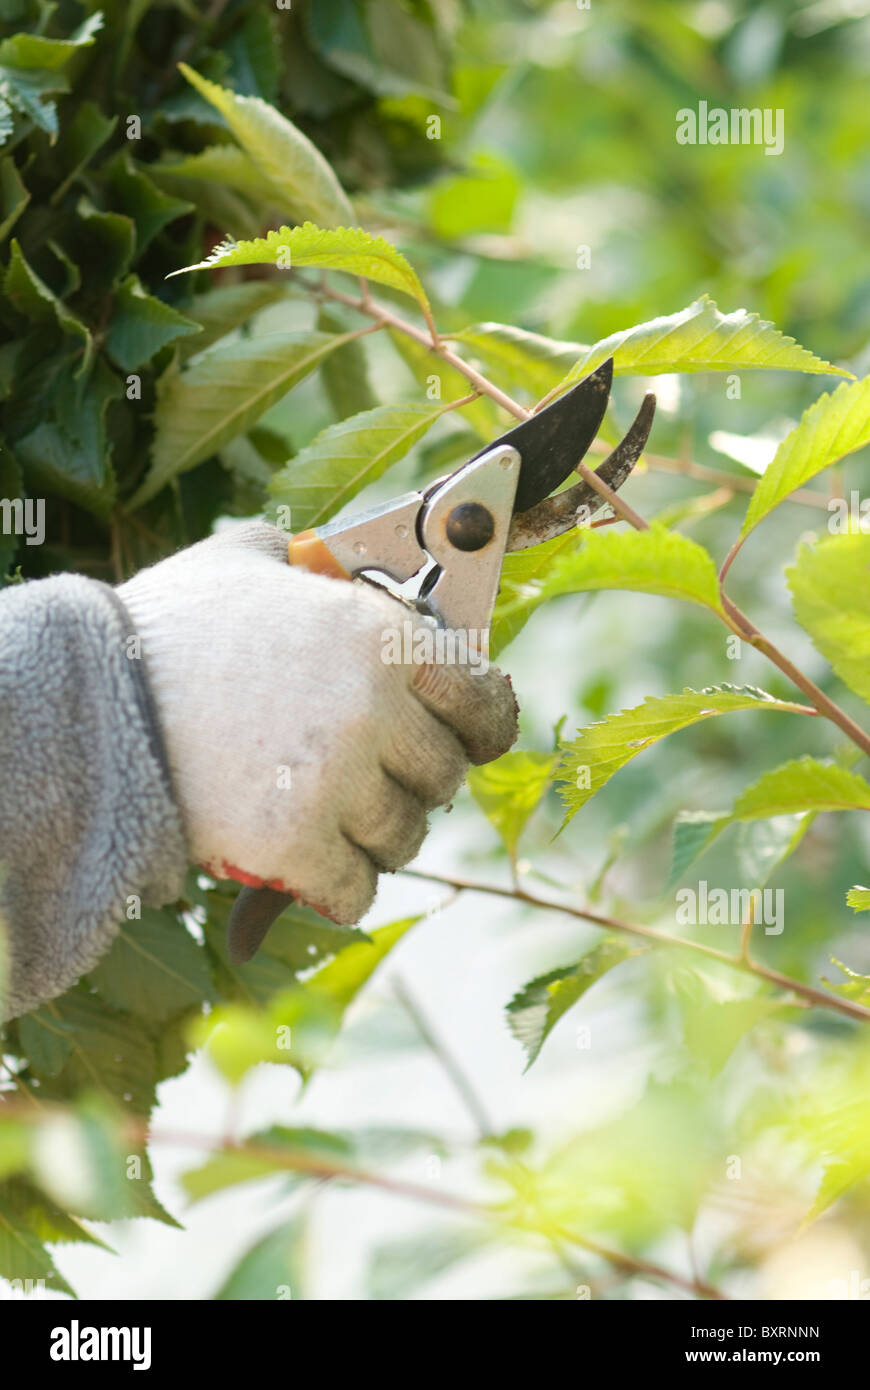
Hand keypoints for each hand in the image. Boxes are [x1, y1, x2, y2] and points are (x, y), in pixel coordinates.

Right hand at [118, 523, 517, 923]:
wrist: (90, 701)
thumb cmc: (168, 629)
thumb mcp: (243, 562)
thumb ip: (306, 560)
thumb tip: (330, 556)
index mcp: (379, 635)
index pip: (483, 699)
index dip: (484, 725)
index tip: (472, 739)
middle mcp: (373, 707)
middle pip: (442, 777)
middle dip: (414, 781)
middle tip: (373, 777)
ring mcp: (336, 780)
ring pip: (404, 838)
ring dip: (377, 837)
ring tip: (333, 817)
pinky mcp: (294, 844)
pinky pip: (356, 890)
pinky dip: (340, 888)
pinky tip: (312, 869)